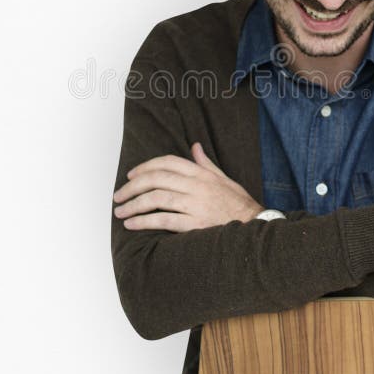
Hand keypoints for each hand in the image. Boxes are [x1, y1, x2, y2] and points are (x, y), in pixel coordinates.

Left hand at [113, 142, 263, 231]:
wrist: (254, 226)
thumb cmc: (238, 203)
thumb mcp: (223, 178)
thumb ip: (205, 163)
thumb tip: (195, 146)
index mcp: (202, 173)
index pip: (167, 162)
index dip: (145, 167)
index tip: (131, 176)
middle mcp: (197, 186)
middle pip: (156, 179)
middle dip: (132, 187)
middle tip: (119, 195)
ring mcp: (195, 204)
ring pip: (156, 198)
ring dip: (134, 204)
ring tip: (120, 211)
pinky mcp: (195, 224)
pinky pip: (163, 220)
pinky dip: (144, 221)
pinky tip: (132, 224)